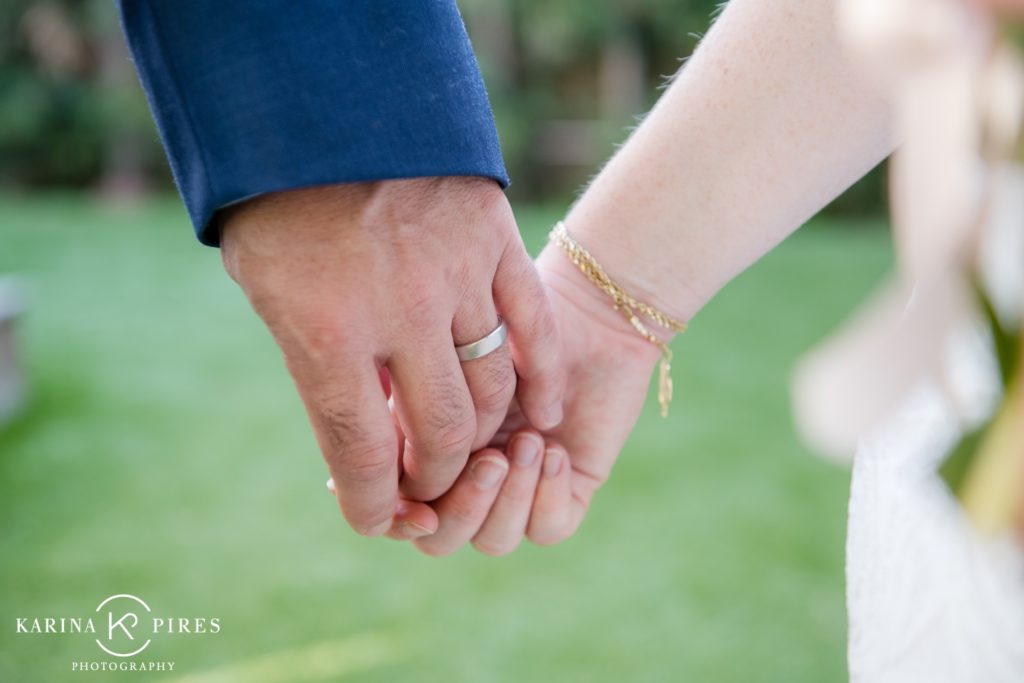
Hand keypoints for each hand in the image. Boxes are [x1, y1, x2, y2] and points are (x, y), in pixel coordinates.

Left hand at [220, 178, 564, 536]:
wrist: (331, 102)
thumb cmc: (283, 204)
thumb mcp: (270, 293)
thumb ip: (316, 371)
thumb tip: (359, 445)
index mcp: (322, 327)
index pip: (361, 451)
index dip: (376, 500)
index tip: (385, 514)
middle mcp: (397, 309)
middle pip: (442, 430)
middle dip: (436, 472)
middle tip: (432, 474)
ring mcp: (455, 273)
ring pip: (495, 386)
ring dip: (485, 426)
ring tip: (470, 432)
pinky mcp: (495, 241)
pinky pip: (536, 329)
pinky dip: (540, 378)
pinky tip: (538, 409)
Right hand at [410, 243, 666, 555]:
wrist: (584, 308)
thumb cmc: (503, 319)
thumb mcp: (435, 363)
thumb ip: (392, 417)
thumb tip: (335, 477)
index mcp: (425, 455)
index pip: (397, 511)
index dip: (395, 514)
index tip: (407, 493)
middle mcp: (466, 481)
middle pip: (439, 538)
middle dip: (459, 508)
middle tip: (486, 459)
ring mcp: (514, 490)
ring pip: (492, 541)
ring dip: (506, 498)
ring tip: (525, 442)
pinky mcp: (566, 492)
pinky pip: (548, 529)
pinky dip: (546, 497)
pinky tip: (553, 452)